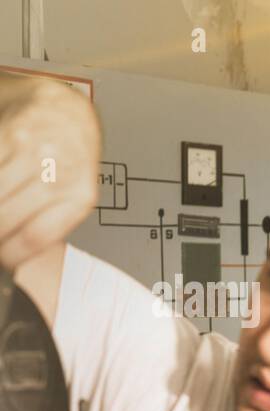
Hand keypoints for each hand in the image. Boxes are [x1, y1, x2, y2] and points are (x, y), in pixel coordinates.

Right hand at [0, 76, 100, 268]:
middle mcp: (59, 172)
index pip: (34, 237)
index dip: (8, 255)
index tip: (2, 260)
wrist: (66, 110)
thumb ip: (51, 219)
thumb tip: (19, 257)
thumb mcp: (75, 192)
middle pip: (4, 218)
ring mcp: (32, 151)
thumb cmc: (70, 157)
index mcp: (80, 197)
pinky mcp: (10, 133)